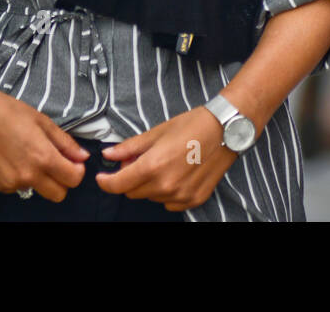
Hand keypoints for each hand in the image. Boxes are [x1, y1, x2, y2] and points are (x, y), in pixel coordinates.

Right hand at [0, 83, 88, 201]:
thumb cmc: (9, 112)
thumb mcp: (43, 122)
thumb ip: (65, 143)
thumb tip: (82, 156)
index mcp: (42, 158)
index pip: (73, 180)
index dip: (77, 170)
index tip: (73, 162)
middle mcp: (27, 176)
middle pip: (58, 194)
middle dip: (62, 181)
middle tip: (56, 163)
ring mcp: (9, 183)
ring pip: (36, 190)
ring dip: (38, 178)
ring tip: (26, 154)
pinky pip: (16, 187)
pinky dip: (18, 177)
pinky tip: (11, 158)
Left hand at [95, 106, 238, 211]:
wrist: (226, 130)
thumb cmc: (192, 125)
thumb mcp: (157, 132)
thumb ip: (130, 147)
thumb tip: (109, 155)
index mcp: (153, 166)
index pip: (118, 185)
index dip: (106, 182)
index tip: (103, 177)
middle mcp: (165, 186)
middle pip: (133, 192)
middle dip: (130, 179)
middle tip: (139, 161)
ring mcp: (181, 195)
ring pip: (151, 197)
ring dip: (150, 185)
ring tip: (163, 164)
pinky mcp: (194, 199)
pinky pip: (169, 203)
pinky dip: (167, 192)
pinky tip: (177, 173)